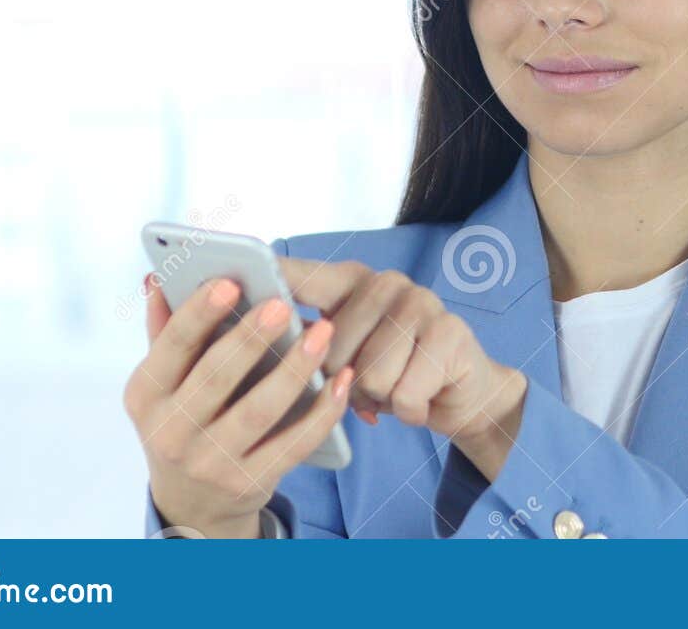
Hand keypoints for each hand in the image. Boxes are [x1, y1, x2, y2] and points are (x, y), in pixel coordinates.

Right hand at [122, 273, 353, 537]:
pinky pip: (295, 443)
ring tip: (322, 333)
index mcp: (146, 396)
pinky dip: (323, 411)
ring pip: (260, 411)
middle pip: (217, 377)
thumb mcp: (163, 384)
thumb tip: (158, 278)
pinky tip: (341, 380)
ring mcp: (211, 462)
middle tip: (282, 305)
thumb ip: (164, 331)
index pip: (171, 347)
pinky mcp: (250, 481)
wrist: (193, 501)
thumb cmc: (184, 420)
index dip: (199, 314)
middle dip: (251, 339)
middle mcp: (171, 431)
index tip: (229, 282)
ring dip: (295, 369)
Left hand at [277, 257, 527, 480]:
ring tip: (392, 390)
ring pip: (370, 375)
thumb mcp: (345, 358)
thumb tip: (252, 345)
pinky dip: (408, 411)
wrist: (461, 393)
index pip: (302, 275)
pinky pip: (405, 393)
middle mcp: (386, 282)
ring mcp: (422, 302)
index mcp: (350, 281)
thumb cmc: (391, 374)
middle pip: (332, 348)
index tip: (226, 276)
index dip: (270, 279)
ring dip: (379, 399)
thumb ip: (308, 343)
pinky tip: (419, 398)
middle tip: (364, 385)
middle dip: (343, 383)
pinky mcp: (452, 332)